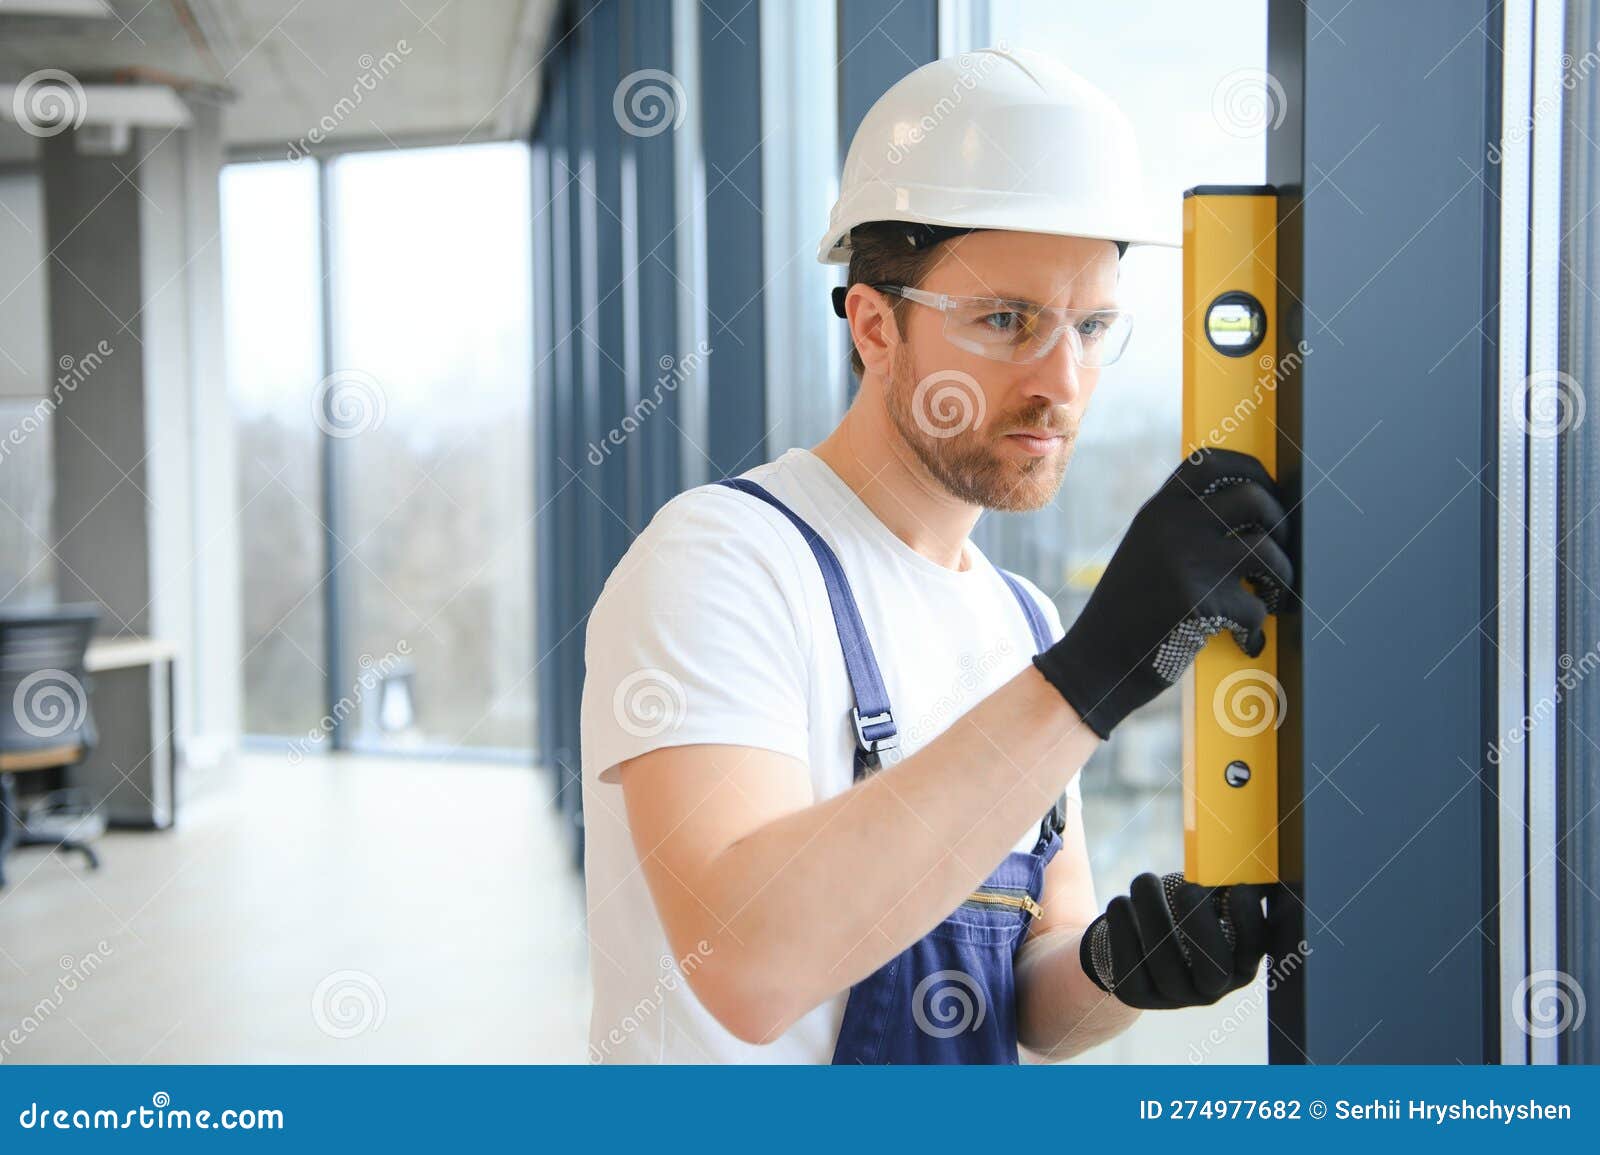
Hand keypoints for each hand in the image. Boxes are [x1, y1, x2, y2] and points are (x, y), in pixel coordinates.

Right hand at [1033, 447, 1292, 738]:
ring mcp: (1189, 563)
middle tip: (1280, 549)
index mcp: (1158, 510)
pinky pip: (1256, 608)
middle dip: (1281, 524)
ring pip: (1267, 551)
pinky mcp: (1202, 604)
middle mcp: (1174, 527)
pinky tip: (1244, 641)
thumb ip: (1182, 526)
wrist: (1095, 662)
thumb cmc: (1127, 611)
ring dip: (1282, 576)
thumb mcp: (1144, 550)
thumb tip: (1250, 511)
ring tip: (1272, 596)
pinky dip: (1256, 629)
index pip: (1213, 462)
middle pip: (1254, 498)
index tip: (1269, 492)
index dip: (1252, 471)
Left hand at [1079, 871, 1268, 1008]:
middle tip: (1186, 887)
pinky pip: (1128, 968)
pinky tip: (1121, 902)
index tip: (1238, 887)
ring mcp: (1174, 996)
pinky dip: (1123, 930)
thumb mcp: (1208, 898)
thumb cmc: (1182, 910)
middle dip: (1200, 926)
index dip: (1249, 921)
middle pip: (1213, 970)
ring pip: (1165, 965)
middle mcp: (1212, 988)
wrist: (1138, 942)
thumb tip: (1245, 852)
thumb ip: (1226, 881)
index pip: (1254, 949)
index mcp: (1240, 962)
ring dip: (1154, 916)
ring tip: (1144, 879)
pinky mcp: (1137, 994)